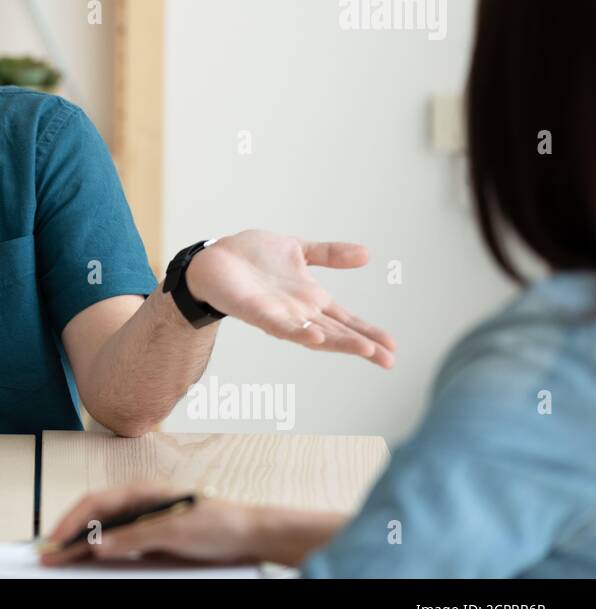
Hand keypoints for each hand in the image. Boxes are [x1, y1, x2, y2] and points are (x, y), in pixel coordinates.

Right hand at [39, 481, 258, 566]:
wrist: (250, 534)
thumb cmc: (218, 524)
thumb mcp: (174, 532)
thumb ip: (135, 536)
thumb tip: (99, 544)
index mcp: (142, 491)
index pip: (95, 503)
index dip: (71, 522)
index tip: (54, 543)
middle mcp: (139, 501)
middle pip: (94, 516)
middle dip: (68, 533)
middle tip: (47, 555)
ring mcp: (144, 517)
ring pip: (103, 529)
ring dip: (81, 543)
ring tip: (60, 559)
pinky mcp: (152, 534)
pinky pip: (117, 541)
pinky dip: (99, 550)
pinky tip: (90, 561)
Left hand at [184, 230, 395, 367]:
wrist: (213, 258)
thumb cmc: (252, 257)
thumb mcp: (297, 249)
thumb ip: (329, 254)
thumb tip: (367, 253)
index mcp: (309, 300)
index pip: (345, 320)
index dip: (368, 332)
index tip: (393, 346)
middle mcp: (298, 312)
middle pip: (336, 332)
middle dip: (362, 345)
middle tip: (389, 360)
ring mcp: (278, 314)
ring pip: (313, 333)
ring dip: (338, 342)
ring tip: (364, 350)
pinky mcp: (256, 311)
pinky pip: (279, 325)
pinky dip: (298, 332)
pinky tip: (316, 336)